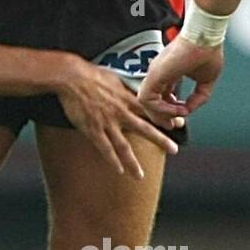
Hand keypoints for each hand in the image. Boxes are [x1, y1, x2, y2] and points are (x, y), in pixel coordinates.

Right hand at [57, 60, 181, 178]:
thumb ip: (126, 87)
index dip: (165, 118)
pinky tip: (118, 171)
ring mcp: (107, 123)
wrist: (71, 77)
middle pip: (145, 129)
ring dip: (133, 162)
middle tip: (174, 150)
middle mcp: (121, 113)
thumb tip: (134, 90)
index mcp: (127, 98)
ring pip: (123, 146)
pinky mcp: (93, 129)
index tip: (177, 125)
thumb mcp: (114, 77)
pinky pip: (104, 148)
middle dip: (161, 140)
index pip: (151, 111)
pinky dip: (112, 160)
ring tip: (140, 176)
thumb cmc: (91, 74)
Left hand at [139, 36, 224, 118]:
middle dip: (163, 117)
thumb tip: (189, 111)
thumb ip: (198, 98)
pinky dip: (162, 109)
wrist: (206, 37)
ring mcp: (154, 74)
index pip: (162, 96)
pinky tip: (178, 110)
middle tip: (175, 125)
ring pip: (146, 102)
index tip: (182, 118)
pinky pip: (148, 100)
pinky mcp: (154, 75)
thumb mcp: (206, 82)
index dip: (171, 109)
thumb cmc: (208, 52)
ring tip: (177, 118)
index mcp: (167, 73)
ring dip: (161, 115)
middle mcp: (158, 74)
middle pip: (152, 101)